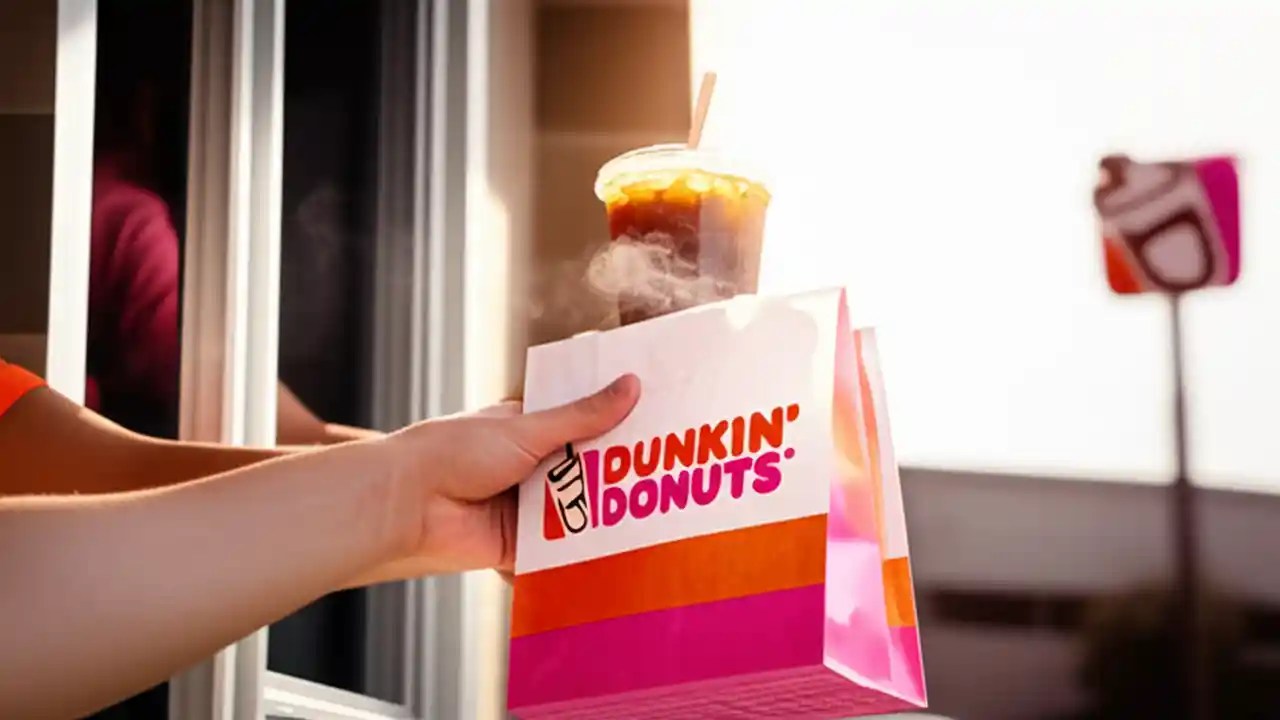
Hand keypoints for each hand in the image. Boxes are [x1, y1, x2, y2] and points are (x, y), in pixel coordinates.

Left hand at [357, 374, 639, 583]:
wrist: (407, 505)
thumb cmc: (455, 452)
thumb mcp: (527, 429)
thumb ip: (582, 416)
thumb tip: (632, 385)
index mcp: (530, 429)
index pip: (586, 424)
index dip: (620, 426)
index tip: (663, 425)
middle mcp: (532, 468)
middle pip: (589, 471)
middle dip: (622, 475)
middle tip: (674, 472)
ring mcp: (528, 509)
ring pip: (580, 512)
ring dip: (607, 515)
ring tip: (661, 514)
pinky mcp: (522, 549)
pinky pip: (561, 553)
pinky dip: (583, 555)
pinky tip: (624, 554)